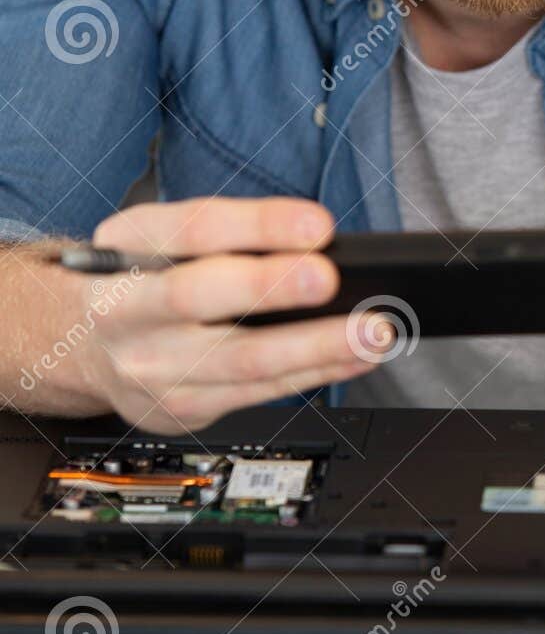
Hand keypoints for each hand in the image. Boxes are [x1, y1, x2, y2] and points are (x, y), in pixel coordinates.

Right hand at [81, 196, 389, 433]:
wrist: (82, 348)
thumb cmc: (140, 280)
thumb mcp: (161, 237)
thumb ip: (228, 233)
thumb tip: (317, 239)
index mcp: (125, 247)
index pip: (192, 228)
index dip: (258, 225)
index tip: (318, 226)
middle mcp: (127, 308)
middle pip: (199, 296)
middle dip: (270, 288)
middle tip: (328, 278)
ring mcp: (151, 366)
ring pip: (242, 359)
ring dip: (317, 346)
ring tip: (372, 330)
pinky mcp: (182, 408)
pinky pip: (259, 393)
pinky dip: (317, 373)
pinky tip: (355, 358)